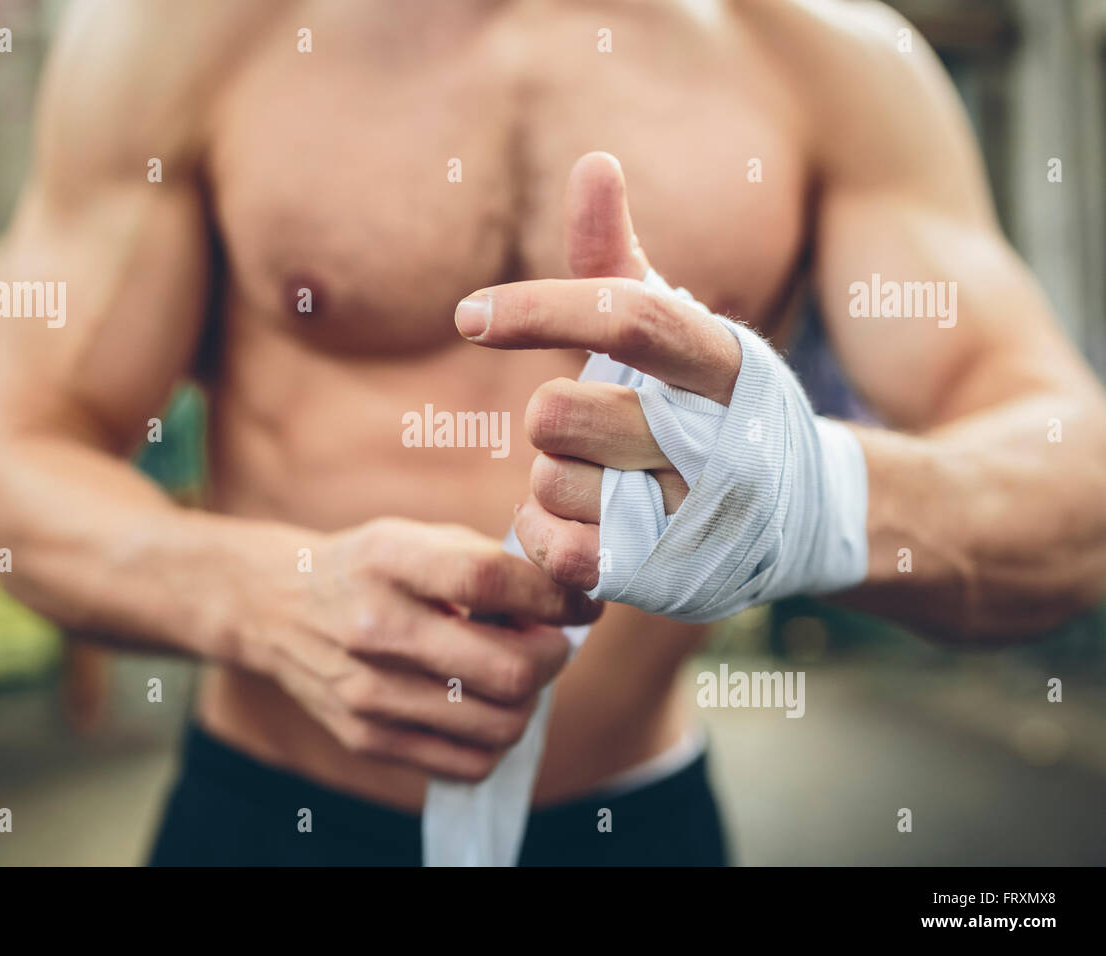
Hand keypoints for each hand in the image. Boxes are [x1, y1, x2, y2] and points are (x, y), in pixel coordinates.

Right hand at [234, 518, 601, 780]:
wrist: (277, 608)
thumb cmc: (367, 567)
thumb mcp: (416, 537)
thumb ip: (489, 563)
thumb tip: (570, 606)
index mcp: (389, 561)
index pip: (491, 581)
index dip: (556, 596)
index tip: (583, 604)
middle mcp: (375, 627)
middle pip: (507, 668)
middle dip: (553, 657)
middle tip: (551, 642)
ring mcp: (368, 691)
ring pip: (498, 724)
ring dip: (529, 701)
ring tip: (516, 674)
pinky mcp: (366, 738)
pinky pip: (467, 762)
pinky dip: (495, 738)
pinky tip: (484, 706)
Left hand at [454, 153, 866, 619]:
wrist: (796, 512)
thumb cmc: (706, 403)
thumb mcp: (674, 329)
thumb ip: (618, 259)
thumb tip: (593, 161)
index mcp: (721, 361)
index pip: (629, 319)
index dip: (542, 311)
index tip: (467, 314)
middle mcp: (716, 439)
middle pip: (561, 414)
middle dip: (551, 418)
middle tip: (585, 427)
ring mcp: (694, 515)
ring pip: (550, 484)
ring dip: (554, 479)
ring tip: (603, 479)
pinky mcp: (665, 577)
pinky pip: (556, 551)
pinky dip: (547, 534)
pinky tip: (582, 524)